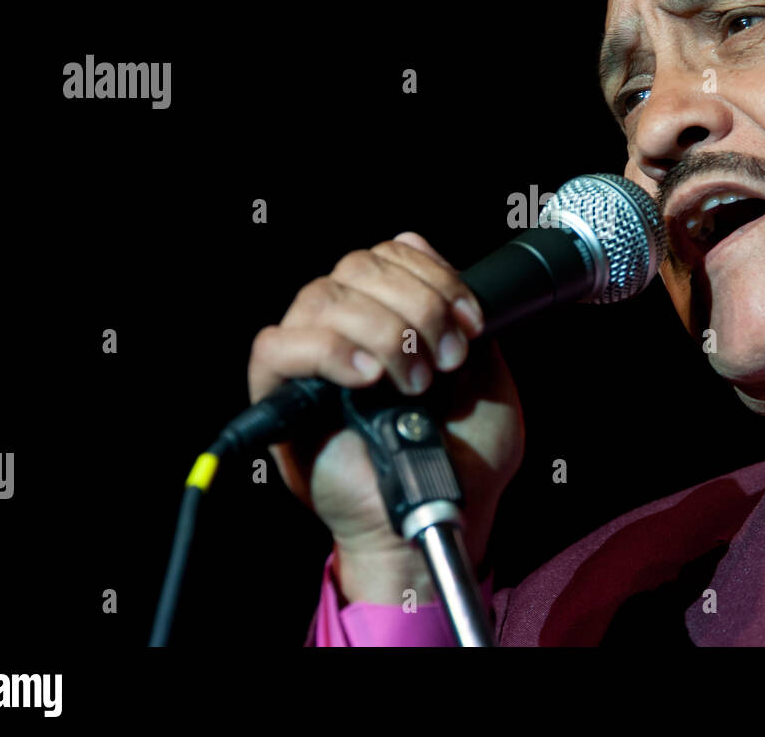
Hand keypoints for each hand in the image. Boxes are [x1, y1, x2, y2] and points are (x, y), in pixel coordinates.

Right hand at [248, 232, 524, 602]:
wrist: (445, 511)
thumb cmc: (467, 457)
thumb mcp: (487, 373)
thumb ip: (460, 318)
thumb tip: (430, 257)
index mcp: (391, 314)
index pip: (392, 253)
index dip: (434, 277)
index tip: (470, 324)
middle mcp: (347, 326)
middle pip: (358, 267)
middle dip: (417, 307)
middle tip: (446, 361)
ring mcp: (311, 358)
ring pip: (321, 297)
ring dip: (381, 332)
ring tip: (414, 382)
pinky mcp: (278, 397)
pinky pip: (277, 347)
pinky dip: (327, 351)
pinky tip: (366, 377)